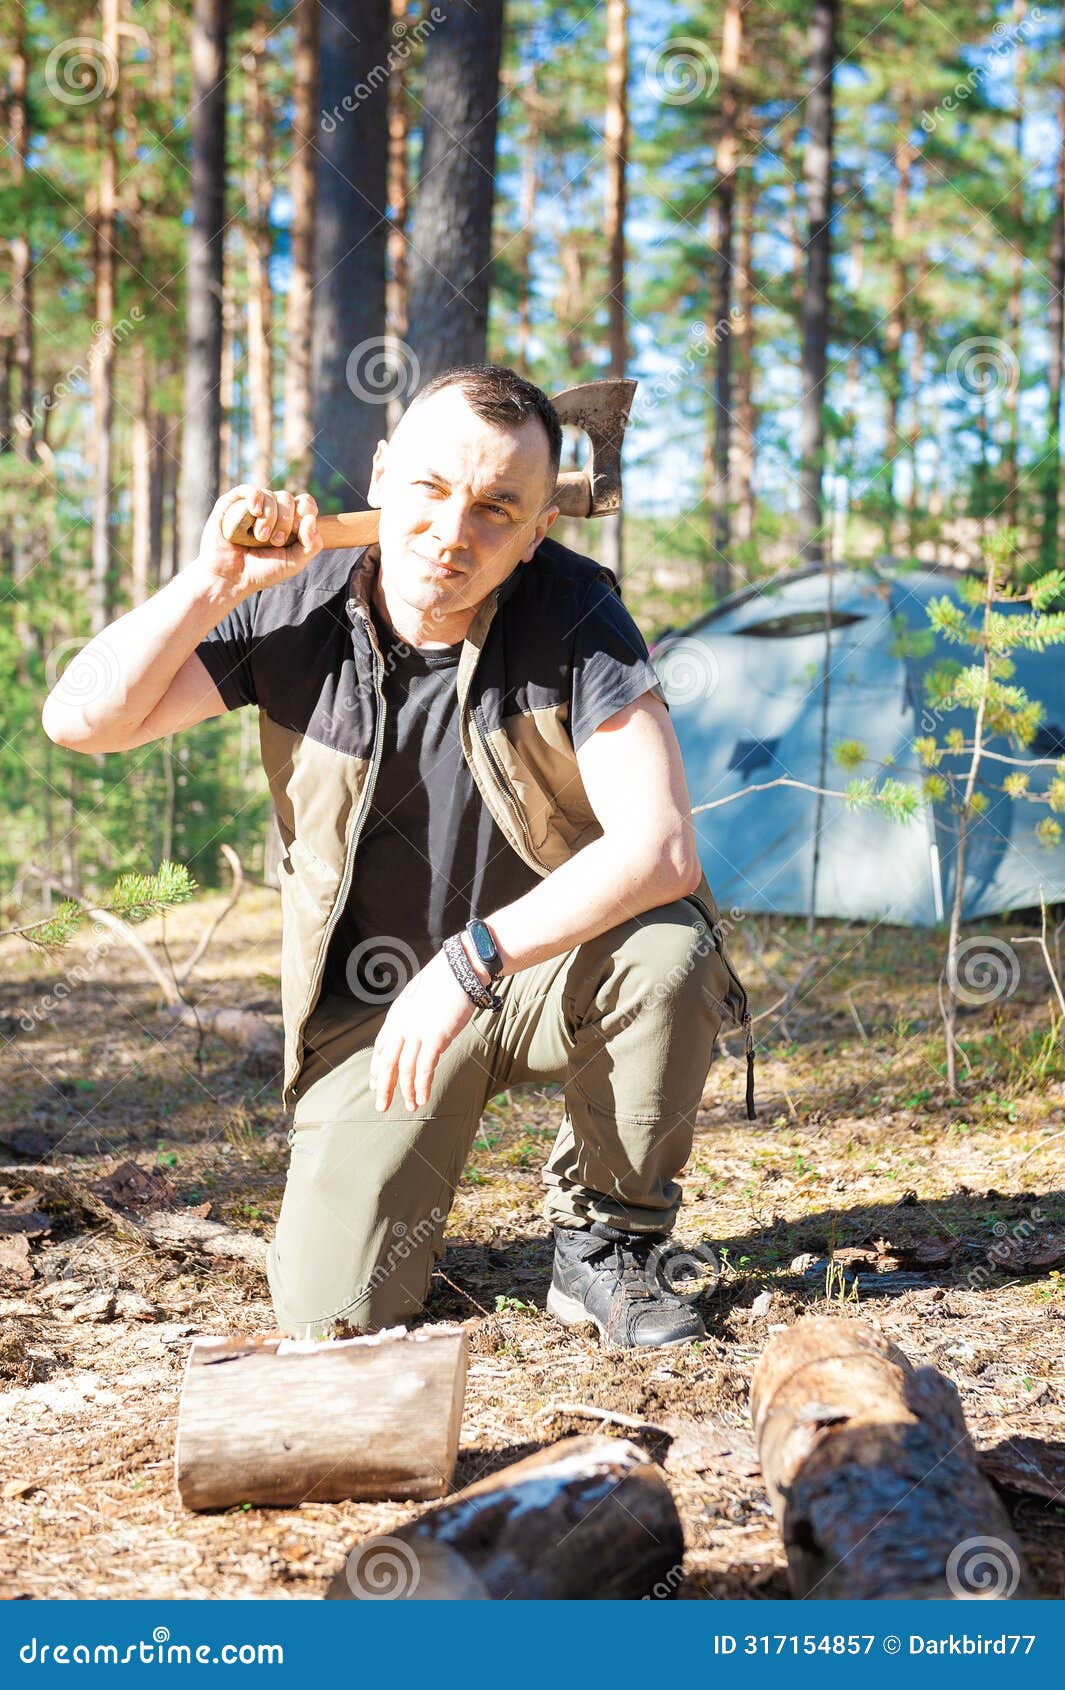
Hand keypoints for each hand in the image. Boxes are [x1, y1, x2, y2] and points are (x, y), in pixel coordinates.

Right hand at [195, 485, 322, 599]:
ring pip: (269, 495)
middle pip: (287, 498)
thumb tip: (311, 518)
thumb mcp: (294, 563)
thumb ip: (311, 545)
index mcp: (288, 521)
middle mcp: (271, 510)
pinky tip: (255, 512)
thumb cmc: (262, 571)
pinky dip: (255, 498)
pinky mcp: (231, 504)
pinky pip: (248, 490)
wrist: (231, 578)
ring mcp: (251, 506)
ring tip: (259, 538)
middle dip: (285, 521)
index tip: (299, 528)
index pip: (305, 502)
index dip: (307, 509)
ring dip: (268, 518)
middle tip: (275, 541)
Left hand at [369, 948, 480, 1112]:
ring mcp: (417, 1031)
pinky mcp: (435, 1036)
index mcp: (396, 1016)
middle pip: (387, 1063)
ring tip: (411, 1106)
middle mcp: (402, 1025)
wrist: (460, 968)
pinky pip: (425, 1068)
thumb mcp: (419, 998)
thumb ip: (413, 1016)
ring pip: (405, 1069)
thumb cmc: (445, 980)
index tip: (375, 1084)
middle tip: (381, 1107)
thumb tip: (416, 1031)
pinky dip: (422, 1086)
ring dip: (407, 1091)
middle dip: (383, 1087)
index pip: (381, 1047)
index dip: (376, 1068)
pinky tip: (423, 1098)